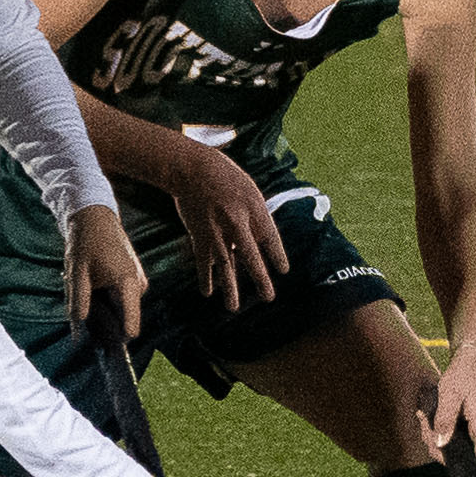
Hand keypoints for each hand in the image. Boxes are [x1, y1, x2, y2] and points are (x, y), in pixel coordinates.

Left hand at [63, 203, 146, 339]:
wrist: (94, 215)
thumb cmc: (85, 242)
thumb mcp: (76, 273)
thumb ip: (79, 303)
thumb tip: (78, 334)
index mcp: (128, 284)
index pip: (132, 326)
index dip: (119, 343)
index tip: (106, 357)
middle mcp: (138, 285)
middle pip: (124, 320)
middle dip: (105, 324)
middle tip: (83, 319)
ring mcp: (137, 281)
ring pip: (121, 309)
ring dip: (104, 310)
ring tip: (85, 293)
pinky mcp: (132, 279)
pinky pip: (121, 299)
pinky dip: (107, 300)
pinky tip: (92, 288)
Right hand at [164, 138, 287, 312]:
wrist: (191, 169)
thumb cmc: (224, 176)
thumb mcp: (249, 190)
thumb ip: (256, 216)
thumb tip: (260, 242)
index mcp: (253, 208)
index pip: (270, 238)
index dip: (277, 255)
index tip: (284, 270)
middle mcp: (236, 222)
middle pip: (250, 257)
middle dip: (260, 280)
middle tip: (268, 298)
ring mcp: (216, 232)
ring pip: (225, 266)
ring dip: (229, 289)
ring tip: (233, 307)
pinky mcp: (199, 236)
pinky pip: (204, 262)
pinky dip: (206, 278)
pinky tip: (208, 292)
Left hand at [418, 340, 475, 471]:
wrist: (471, 358)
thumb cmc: (463, 374)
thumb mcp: (449, 394)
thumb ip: (444, 420)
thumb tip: (440, 444)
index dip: (473, 474)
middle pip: (467, 458)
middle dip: (443, 452)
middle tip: (426, 432)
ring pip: (459, 448)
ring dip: (438, 440)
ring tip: (424, 421)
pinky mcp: (472, 425)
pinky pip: (457, 438)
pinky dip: (441, 432)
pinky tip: (429, 420)